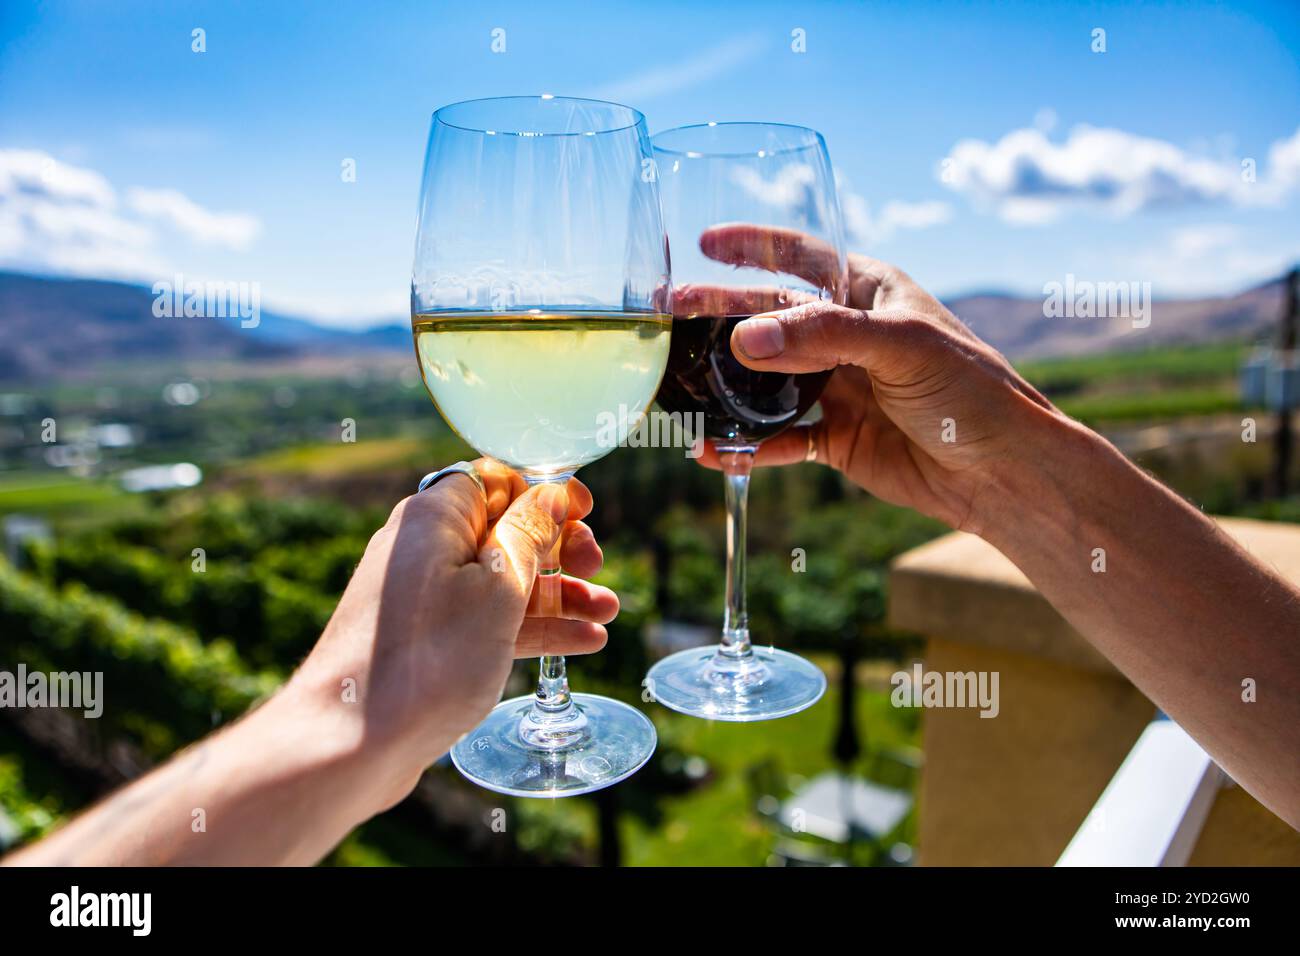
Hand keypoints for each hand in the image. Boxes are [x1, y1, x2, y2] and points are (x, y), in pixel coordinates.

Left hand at [289, 459, 616, 810]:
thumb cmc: (427, 660)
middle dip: (559, 547)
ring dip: (559, 592)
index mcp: (434, 518)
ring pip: (503, 580)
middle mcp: (424, 549)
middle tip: (595, 565)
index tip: (584, 509)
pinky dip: (532, 626)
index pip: (496, 478)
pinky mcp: (427, 641)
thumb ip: (529, 535)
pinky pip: (487, 620)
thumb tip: (549, 494)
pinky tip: (581, 642)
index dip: (544, 489)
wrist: (352, 744)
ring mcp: (424, 598)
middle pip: (504, 529)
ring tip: (607, 612)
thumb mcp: (498, 589)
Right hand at [693, 223, 1061, 533]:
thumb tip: (744, 338)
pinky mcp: (836, 438)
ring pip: (766, 381)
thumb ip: (822, 337)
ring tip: (676, 384)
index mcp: (870, 292)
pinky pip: (779, 439)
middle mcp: (847, 335)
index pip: (801, 256)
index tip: (705, 243)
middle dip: (719, 315)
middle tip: (668, 313)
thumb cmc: (970, 391)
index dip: (753, 246)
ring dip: (724, 385)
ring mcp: (838, 387)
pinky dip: (746, 446)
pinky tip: (712, 452)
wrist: (1001, 473)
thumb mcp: (901, 347)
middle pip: (769, 319)